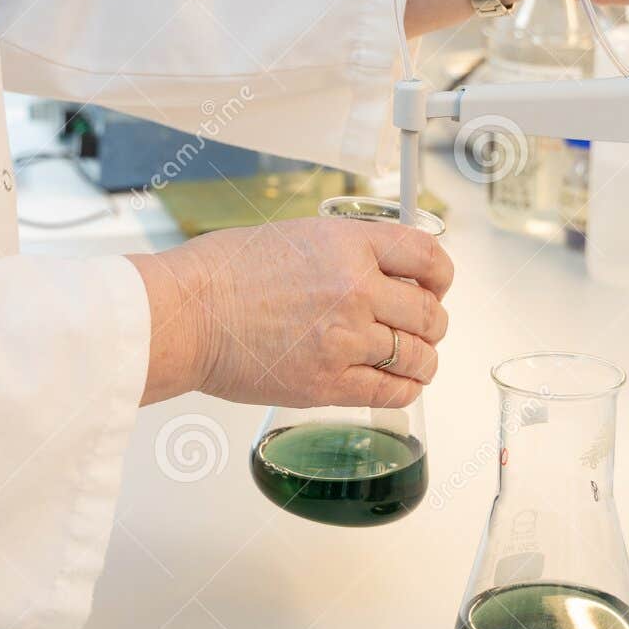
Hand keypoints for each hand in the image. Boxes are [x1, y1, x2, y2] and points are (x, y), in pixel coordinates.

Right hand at [127, 217, 452, 407]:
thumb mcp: (297, 236)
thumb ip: (346, 252)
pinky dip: (405, 391)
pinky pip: (391, 392)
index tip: (436, 287)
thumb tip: (381, 272)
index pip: (428, 258)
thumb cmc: (224, 274)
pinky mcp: (329, 383)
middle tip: (424, 329)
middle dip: (433, 324)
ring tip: (414, 361)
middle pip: (429, 313)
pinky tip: (397, 385)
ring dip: (424, 361)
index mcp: (349, 245)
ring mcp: (345, 338)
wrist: (187, 314)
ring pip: (418, 356)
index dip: (441, 277)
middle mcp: (355, 289)